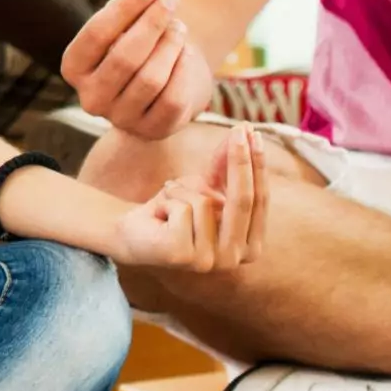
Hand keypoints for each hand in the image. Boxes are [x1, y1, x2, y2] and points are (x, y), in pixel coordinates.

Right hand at [62, 0, 214, 138]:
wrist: (161, 82)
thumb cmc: (137, 44)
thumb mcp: (127, 24)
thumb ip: (137, 5)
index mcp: (73, 68)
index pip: (96, 34)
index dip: (127, 7)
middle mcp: (90, 99)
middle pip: (124, 57)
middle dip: (153, 23)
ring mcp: (120, 119)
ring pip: (150, 79)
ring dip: (170, 45)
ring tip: (180, 27)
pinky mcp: (151, 131)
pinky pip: (172, 100)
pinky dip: (184, 71)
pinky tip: (187, 53)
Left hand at [101, 127, 268, 274]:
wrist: (131, 232)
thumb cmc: (172, 209)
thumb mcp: (204, 185)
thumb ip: (226, 165)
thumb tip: (245, 133)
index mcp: (249, 247)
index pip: (259, 200)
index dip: (257, 165)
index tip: (253, 133)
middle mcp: (234, 259)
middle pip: (243, 201)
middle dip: (241, 161)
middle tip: (240, 129)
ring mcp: (208, 261)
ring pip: (205, 202)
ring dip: (181, 188)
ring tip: (168, 198)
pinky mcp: (181, 256)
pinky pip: (181, 209)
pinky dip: (166, 200)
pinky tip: (156, 214)